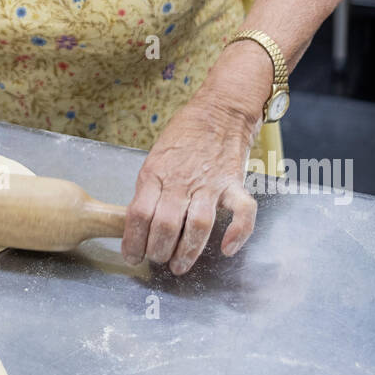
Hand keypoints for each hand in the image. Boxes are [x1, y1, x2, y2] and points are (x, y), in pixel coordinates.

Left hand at [122, 93, 257, 274]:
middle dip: (158, 250)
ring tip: (180, 266)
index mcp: (155, 173)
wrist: (220, 109)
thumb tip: (138, 221)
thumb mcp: (156, 156)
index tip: (132, 256)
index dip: (133, 241)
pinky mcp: (234, 184)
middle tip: (157, 260)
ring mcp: (210, 183)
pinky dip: (237, 234)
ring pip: (197, 225)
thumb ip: (149, 186)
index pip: (138, 214)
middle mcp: (180, 180)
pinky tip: (226, 248)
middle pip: (165, 224)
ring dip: (187, 252)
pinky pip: (242, 213)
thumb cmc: (185, 133)